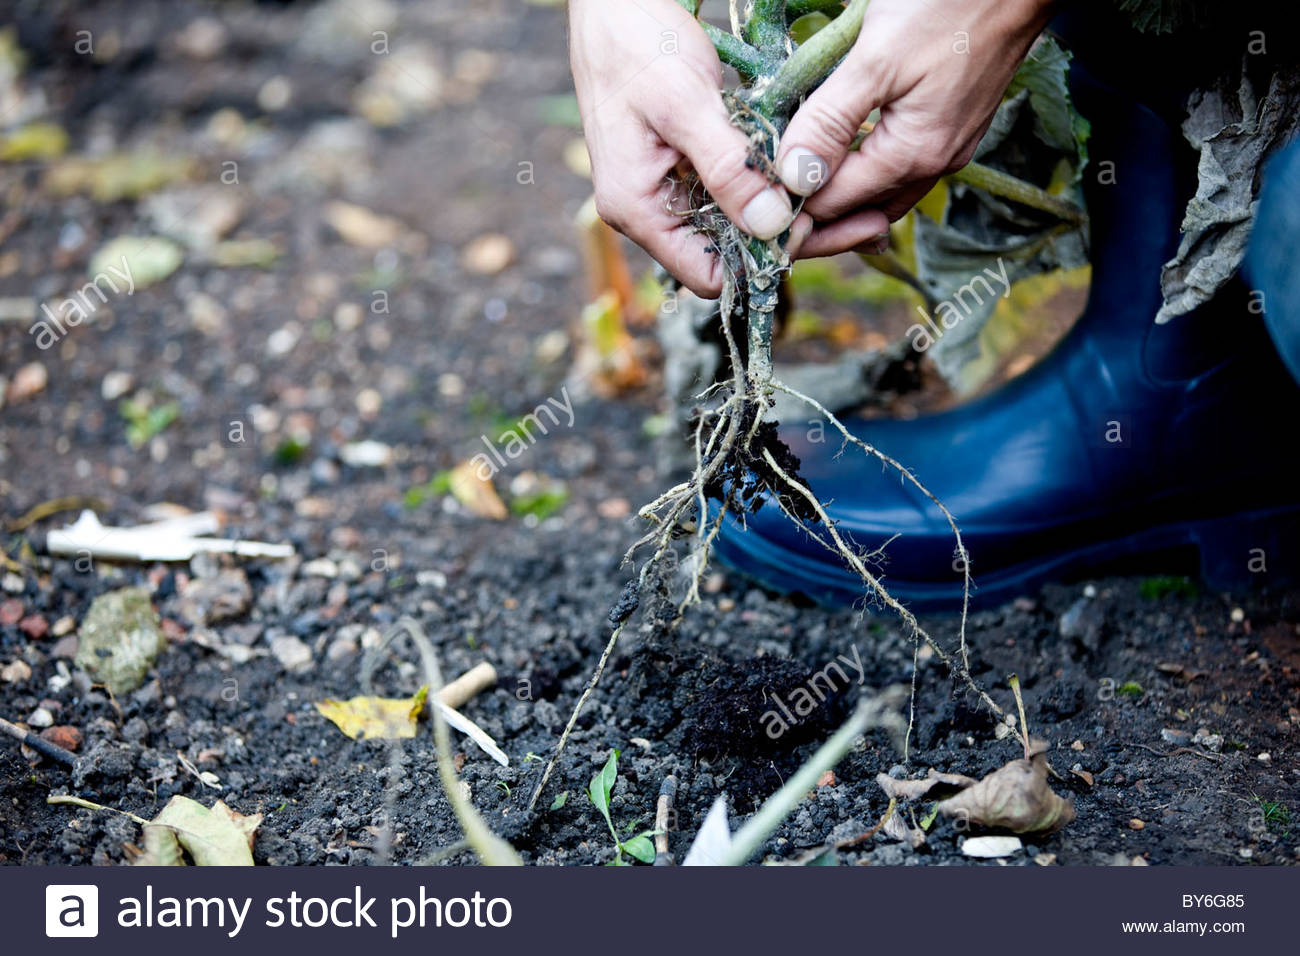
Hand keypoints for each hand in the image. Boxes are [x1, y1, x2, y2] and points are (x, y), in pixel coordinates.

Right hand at [570, 0, 831, 297]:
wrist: (612, 4)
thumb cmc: (635, 45)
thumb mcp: (684, 103)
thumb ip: (727, 167)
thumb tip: (772, 225)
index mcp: (637, 209)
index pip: (708, 274)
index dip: (761, 259)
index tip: (810, 221)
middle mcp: (652, 212)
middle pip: (731, 254)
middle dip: (793, 241)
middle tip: (864, 222)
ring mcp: (670, 190)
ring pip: (740, 225)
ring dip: (790, 216)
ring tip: (855, 206)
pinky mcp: (687, 166)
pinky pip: (737, 193)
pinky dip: (775, 187)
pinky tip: (817, 177)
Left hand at [777, 0, 1054, 258]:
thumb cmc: (948, 3)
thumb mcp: (876, 60)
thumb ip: (830, 123)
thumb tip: (792, 183)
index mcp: (914, 155)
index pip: (835, 205)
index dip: (788, 205)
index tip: (749, 196)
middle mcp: (934, 162)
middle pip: (859, 210)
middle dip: (812, 215)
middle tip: (763, 207)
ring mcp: (947, 145)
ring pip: (879, 191)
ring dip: (838, 194)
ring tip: (791, 188)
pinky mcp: (950, 123)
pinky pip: (896, 165)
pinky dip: (862, 168)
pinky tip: (836, 155)